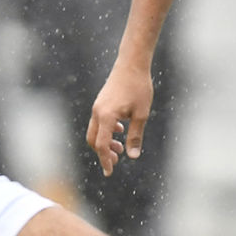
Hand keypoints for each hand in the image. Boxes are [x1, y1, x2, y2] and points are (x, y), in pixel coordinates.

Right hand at [86, 60, 154, 176]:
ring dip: (105, 142)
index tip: (110, 172)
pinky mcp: (100, 102)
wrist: (132, 64)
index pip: (102, 145)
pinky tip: (120, 131)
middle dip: (103, 153)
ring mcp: (97, 106)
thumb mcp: (141, 114)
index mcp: (107, 116)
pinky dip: (106, 131)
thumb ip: (135, 136)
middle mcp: (98, 112)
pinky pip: (98, 122)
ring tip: (120, 148)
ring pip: (95, 131)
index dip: (105, 160)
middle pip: (93, 140)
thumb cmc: (139, 88)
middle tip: (117, 160)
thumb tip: (133, 156)